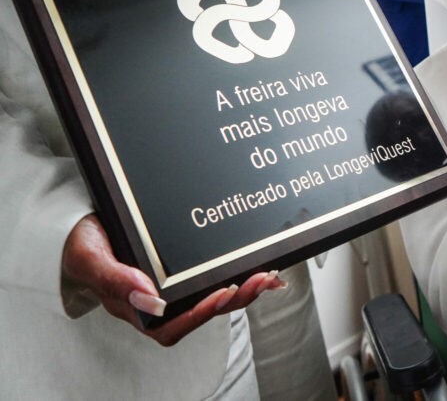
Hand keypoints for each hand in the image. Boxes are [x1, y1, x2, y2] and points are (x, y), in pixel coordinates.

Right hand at [62, 215, 284, 346]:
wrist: (82, 217)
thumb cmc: (83, 239)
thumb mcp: (88, 256)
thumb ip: (113, 278)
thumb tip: (150, 299)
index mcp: (134, 305)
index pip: (171, 325)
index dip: (200, 314)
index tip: (223, 293)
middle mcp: (158, 299)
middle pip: (201, 311)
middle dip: (234, 299)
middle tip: (261, 279)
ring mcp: (172, 283)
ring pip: (212, 295)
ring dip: (243, 288)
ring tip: (267, 274)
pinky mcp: (184, 264)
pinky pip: (213, 274)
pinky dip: (239, 271)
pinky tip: (261, 263)